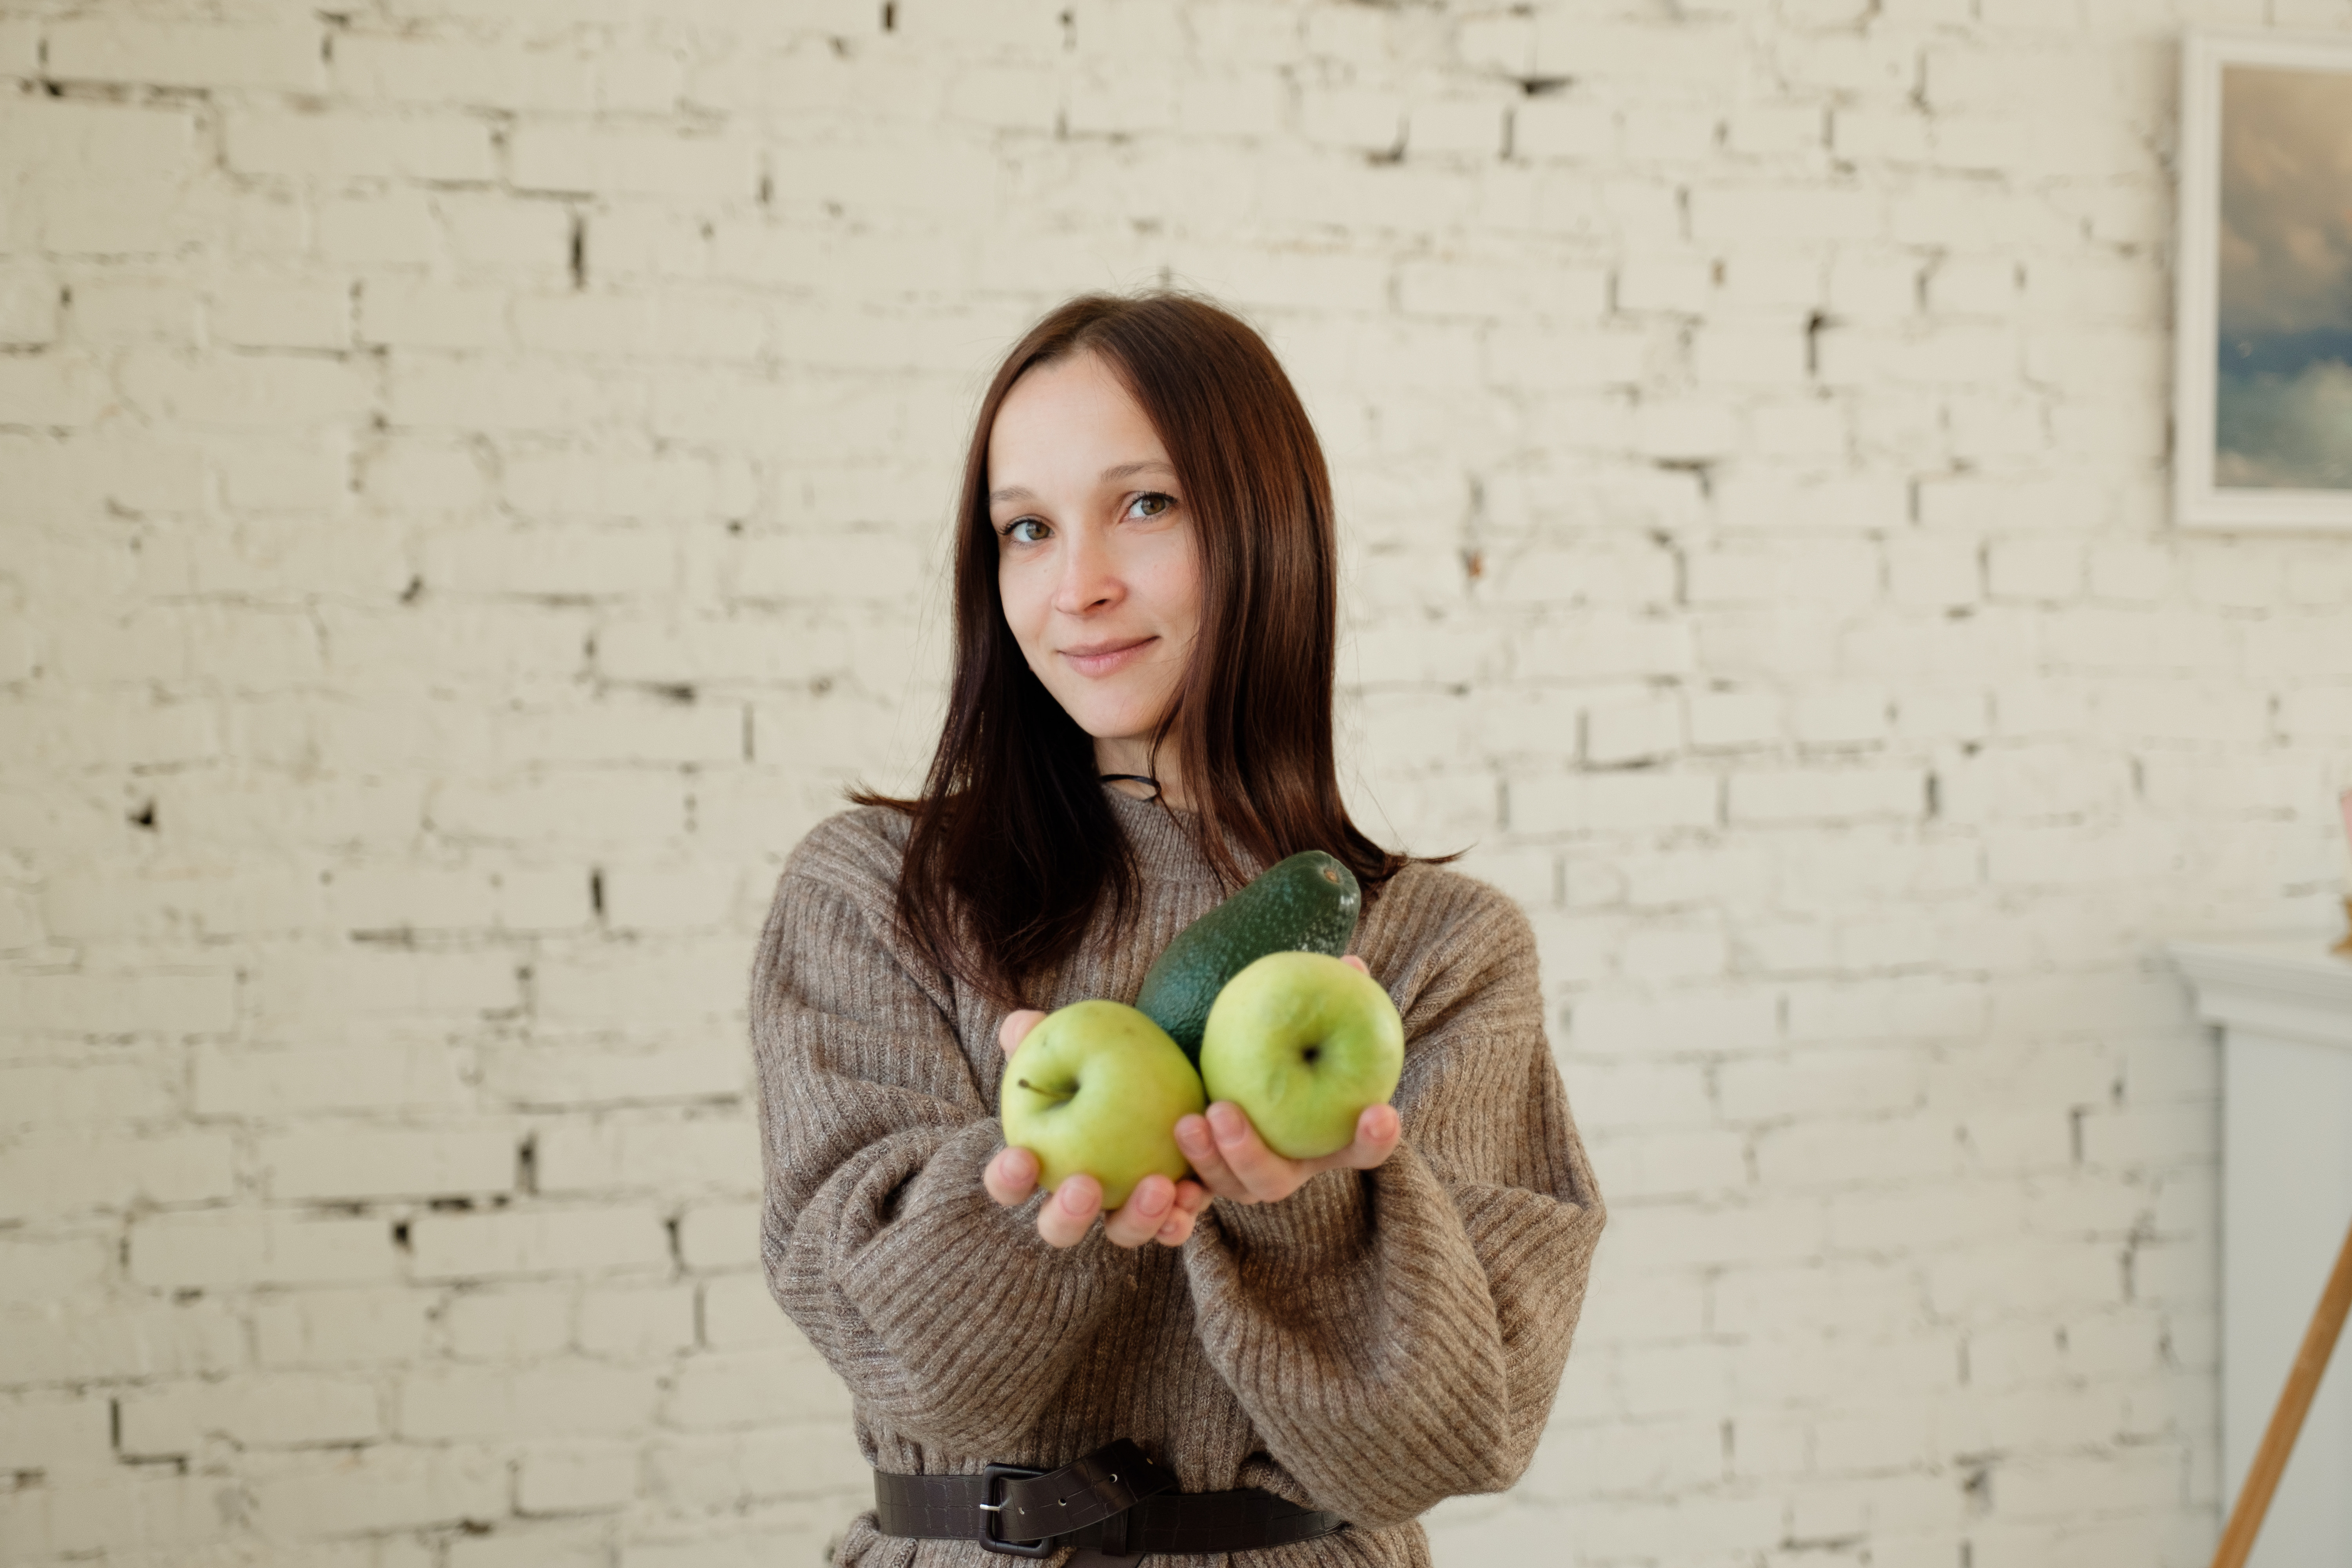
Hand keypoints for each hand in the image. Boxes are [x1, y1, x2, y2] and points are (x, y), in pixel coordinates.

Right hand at [984, 1006, 1211, 1249]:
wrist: (1159, 1068)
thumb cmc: (1100, 1057)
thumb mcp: (1071, 1042)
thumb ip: (1040, 1036)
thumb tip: (1020, 1025)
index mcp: (1041, 1163)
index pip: (1009, 1184)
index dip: (1008, 1178)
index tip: (1021, 1158)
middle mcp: (1079, 1200)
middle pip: (1059, 1228)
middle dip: (1068, 1216)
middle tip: (1086, 1186)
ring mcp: (1124, 1208)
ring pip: (1122, 1232)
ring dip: (1137, 1218)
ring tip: (1160, 1187)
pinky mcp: (1171, 1206)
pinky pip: (1174, 1223)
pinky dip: (1182, 1214)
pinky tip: (1192, 1191)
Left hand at [1173, 955, 1402, 1205]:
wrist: (1248, 1064)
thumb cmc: (1294, 1040)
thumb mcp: (1312, 1020)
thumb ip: (1334, 1000)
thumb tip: (1350, 964)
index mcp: (1329, 1138)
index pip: (1365, 1147)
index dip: (1376, 1136)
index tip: (1379, 1112)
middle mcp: (1290, 1166)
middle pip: (1278, 1181)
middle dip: (1251, 1154)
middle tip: (1225, 1112)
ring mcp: (1249, 1175)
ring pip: (1230, 1187)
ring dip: (1209, 1159)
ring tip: (1189, 1120)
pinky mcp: (1212, 1174)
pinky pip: (1195, 1189)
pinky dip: (1185, 1178)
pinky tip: (1174, 1137)